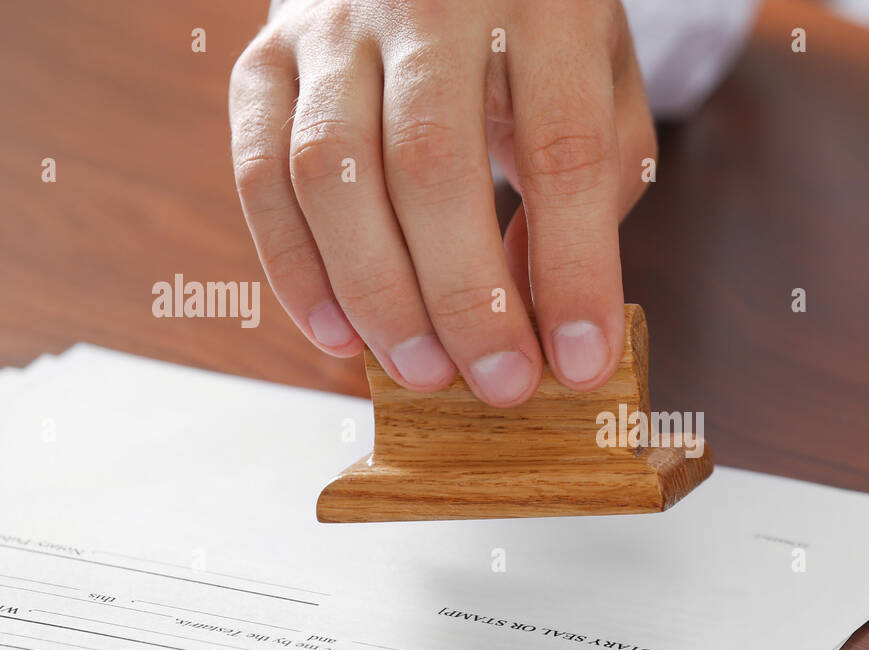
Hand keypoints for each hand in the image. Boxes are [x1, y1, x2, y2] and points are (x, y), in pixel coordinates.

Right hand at [228, 0, 653, 404]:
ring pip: (333, 172)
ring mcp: (333, 27)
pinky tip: (338, 333)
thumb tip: (536, 310)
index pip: (563, 152)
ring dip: (377, 294)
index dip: (572, 270)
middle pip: (432, 167)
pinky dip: (294, 266)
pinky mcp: (265, 58)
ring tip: (423, 372)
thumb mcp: (601, 84)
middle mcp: (430, 3)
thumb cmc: (531, 30)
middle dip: (465, 299)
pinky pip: (261, 172)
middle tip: (498, 387)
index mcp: (543, 6)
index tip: (580, 363)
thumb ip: (592, 189)